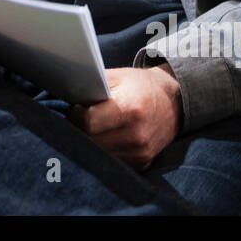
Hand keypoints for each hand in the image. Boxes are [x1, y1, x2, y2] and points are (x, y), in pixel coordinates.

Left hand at [68, 64, 183, 170]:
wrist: (174, 102)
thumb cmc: (141, 86)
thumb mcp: (117, 77)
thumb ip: (92, 85)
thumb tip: (66, 92)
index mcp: (130, 110)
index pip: (89, 123)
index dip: (76, 115)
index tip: (76, 108)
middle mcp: (137, 136)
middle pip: (91, 142)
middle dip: (78, 130)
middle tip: (78, 119)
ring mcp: (140, 153)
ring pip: (98, 155)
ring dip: (89, 143)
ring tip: (90, 128)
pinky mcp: (142, 164)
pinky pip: (112, 162)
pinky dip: (103, 152)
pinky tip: (104, 138)